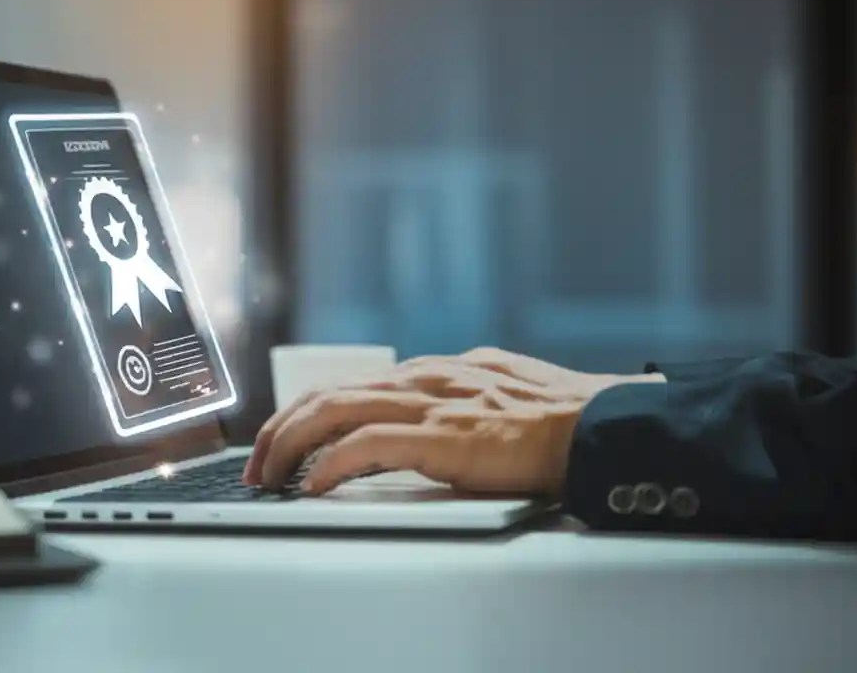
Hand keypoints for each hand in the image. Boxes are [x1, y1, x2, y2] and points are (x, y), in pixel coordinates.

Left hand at [243, 347, 663, 495]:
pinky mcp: (441, 435)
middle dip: (280, 428)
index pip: (350, 384)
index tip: (282, 440)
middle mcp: (424, 377)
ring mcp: (431, 402)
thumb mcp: (495, 395)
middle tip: (257, 464)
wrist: (599, 427)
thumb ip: (456, 401)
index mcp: (436, 370)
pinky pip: (366, 445)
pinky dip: (330, 464)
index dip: (306, 411)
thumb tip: (426, 419)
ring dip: (289, 444)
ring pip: (333, 410)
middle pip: (327, 392)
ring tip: (268, 476)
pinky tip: (312, 486)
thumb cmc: (558, 420)